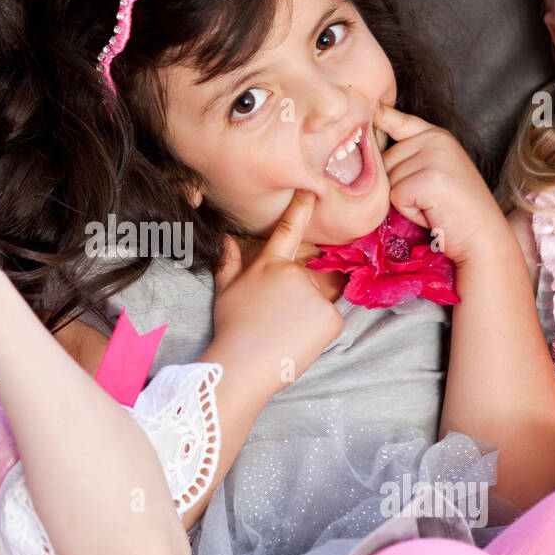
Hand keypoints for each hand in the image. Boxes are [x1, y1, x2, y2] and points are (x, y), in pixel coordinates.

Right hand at [208, 190, 343, 396]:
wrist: (243, 365)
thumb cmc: (232, 329)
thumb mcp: (225, 292)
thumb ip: (228, 262)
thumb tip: (224, 239)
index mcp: (270, 265)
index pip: (288, 230)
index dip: (301, 207)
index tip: (312, 189)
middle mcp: (296, 274)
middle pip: (312, 279)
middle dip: (303, 298)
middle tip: (281, 323)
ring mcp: (316, 295)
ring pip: (322, 301)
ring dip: (310, 315)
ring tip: (286, 335)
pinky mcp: (330, 317)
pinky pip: (330, 321)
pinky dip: (319, 332)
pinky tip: (299, 342)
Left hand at [374, 103, 506, 264]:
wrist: (483, 235)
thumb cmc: (454, 209)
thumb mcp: (435, 170)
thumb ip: (410, 155)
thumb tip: (368, 146)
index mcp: (437, 135)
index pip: (398, 120)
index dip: (381, 116)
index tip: (370, 107)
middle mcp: (436, 139)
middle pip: (384, 160)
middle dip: (399, 184)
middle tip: (430, 196)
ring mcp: (434, 157)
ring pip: (388, 180)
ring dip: (404, 200)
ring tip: (433, 204)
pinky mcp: (429, 180)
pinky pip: (395, 197)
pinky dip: (410, 211)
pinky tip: (433, 212)